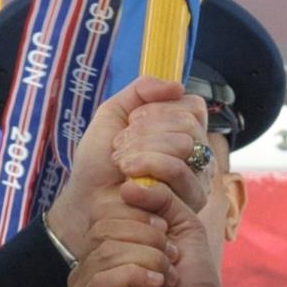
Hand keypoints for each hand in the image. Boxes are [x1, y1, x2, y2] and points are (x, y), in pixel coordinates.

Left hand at [43, 77, 210, 251]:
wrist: (87, 198)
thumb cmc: (100, 161)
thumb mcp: (114, 112)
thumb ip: (142, 90)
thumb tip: (177, 86)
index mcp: (182, 130)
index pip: (192, 106)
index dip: (159, 109)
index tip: (132, 121)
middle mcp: (197, 153)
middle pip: (188, 124)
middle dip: (146, 132)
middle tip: (120, 146)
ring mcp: (198, 176)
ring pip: (184, 145)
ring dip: (144, 150)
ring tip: (122, 164)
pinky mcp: (192, 200)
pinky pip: (178, 170)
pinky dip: (147, 168)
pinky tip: (130, 180)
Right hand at [67, 182, 234, 286]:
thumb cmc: (190, 280)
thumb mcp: (181, 226)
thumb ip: (160, 197)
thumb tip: (128, 184)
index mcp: (103, 242)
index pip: (103, 208)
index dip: (139, 213)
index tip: (167, 232)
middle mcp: (87, 265)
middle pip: (103, 229)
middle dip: (148, 239)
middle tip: (171, 259)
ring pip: (105, 253)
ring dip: (148, 260)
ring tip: (167, 276)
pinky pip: (100, 280)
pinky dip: (134, 277)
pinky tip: (155, 286)